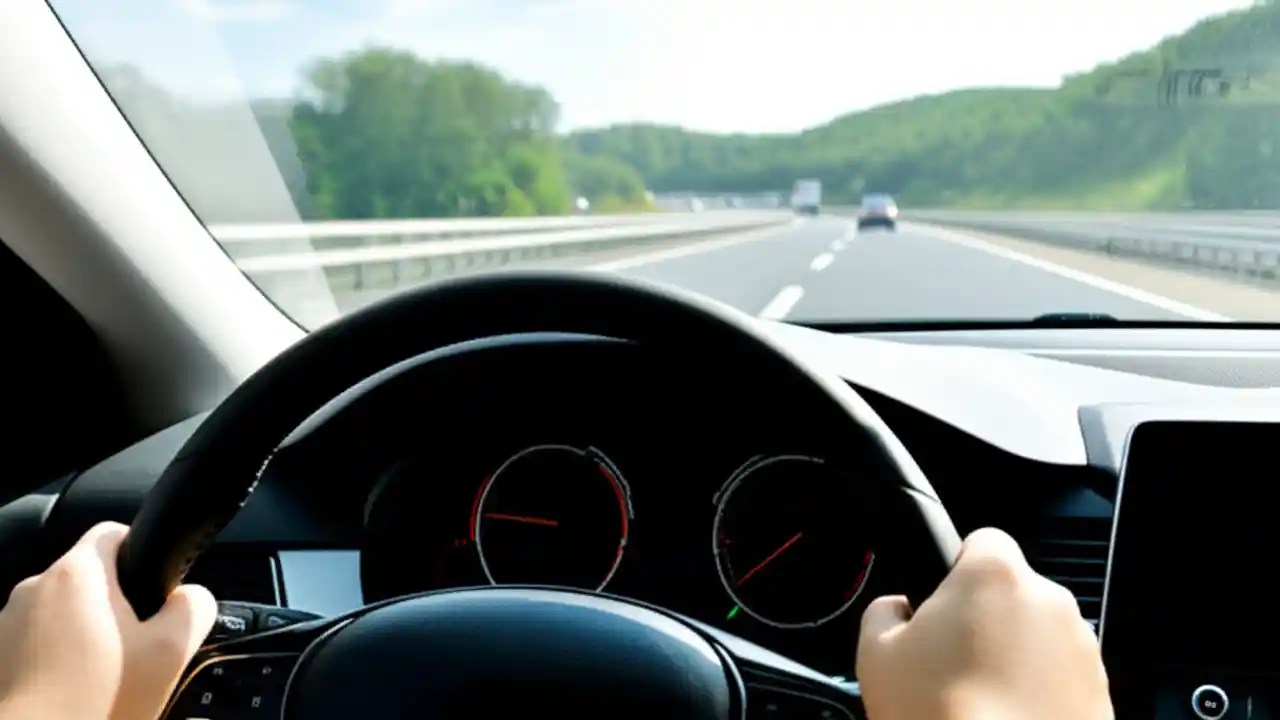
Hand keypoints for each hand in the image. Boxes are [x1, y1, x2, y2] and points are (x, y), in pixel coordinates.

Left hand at [0, 522, 216, 719]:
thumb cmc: (94, 705)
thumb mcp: (172, 653)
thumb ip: (194, 608)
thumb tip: (192, 597)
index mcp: (77, 575)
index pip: (115, 532)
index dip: (142, 555)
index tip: (154, 594)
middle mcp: (34, 589)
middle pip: (91, 579)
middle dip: (117, 608)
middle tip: (135, 651)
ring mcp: (6, 623)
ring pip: (63, 613)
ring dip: (85, 635)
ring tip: (102, 679)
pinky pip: (37, 642)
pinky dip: (56, 659)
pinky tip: (73, 691)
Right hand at [856, 527, 1111, 719]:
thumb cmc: (939, 716)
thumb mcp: (874, 654)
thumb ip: (884, 611)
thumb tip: (897, 610)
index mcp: (994, 576)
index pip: (980, 540)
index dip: (954, 570)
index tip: (939, 605)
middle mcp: (1049, 601)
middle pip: (1011, 592)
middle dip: (985, 619)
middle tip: (949, 662)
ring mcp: (1082, 650)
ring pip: (1038, 637)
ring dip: (1014, 656)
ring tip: (978, 701)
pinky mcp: (1101, 694)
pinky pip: (1061, 678)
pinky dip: (1039, 693)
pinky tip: (1007, 719)